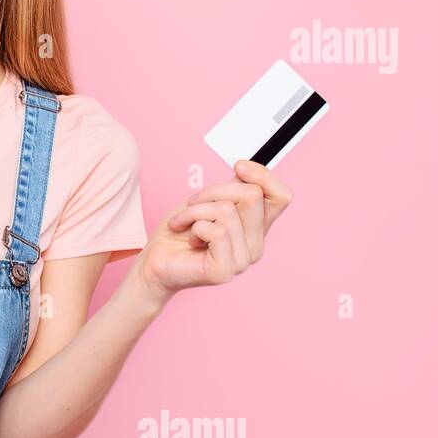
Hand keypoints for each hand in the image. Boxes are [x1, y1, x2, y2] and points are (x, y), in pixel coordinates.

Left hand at [129, 159, 293, 306]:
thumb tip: (245, 168)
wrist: (155, 261)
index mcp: (256, 227)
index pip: (281, 197)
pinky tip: (190, 239)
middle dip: (214, 190)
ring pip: (227, 210)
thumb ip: (231, 188)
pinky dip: (194, 227)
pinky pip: (215, 231)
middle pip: (252, 195)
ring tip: (184, 223)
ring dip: (195, 210)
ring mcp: (243, 261)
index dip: (264, 176)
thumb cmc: (179, 232)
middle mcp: (256, 245)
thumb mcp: (207, 201)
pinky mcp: (224, 271)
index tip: (238, 166)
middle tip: (192, 204)